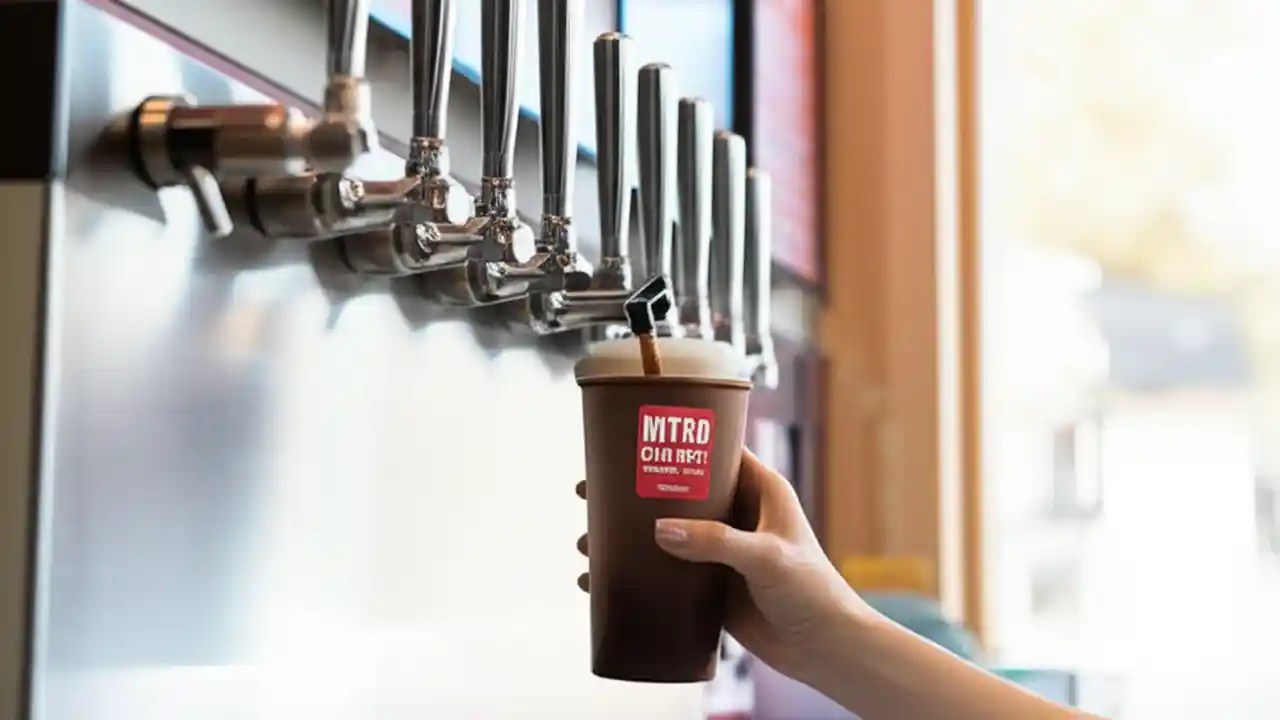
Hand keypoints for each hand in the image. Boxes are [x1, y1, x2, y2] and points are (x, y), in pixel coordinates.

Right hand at [576, 449, 869, 681]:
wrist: (824, 647)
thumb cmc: (813, 591)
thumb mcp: (767, 558)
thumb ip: (717, 541)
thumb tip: (660, 530)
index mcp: (760, 490)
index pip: (714, 450)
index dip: (676, 439)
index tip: (635, 434)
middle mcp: (737, 514)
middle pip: (678, 490)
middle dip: (636, 489)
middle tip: (591, 488)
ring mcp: (721, 550)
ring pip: (666, 532)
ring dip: (629, 534)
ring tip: (589, 539)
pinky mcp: (711, 585)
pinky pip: (666, 572)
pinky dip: (638, 572)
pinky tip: (605, 580)